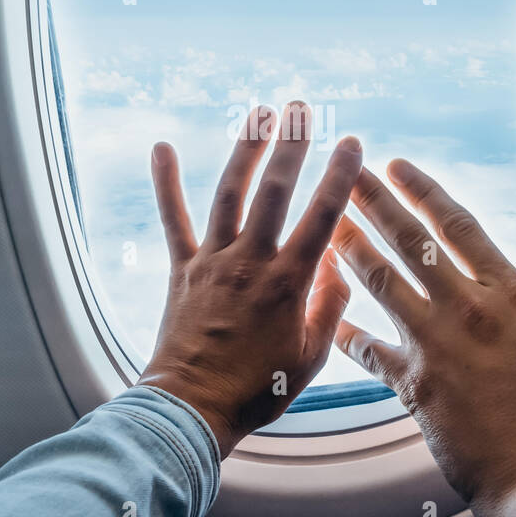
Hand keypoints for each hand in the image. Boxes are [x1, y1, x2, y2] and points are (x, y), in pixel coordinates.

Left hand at [138, 103, 362, 458]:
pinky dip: (166, 182)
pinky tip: (162, 146)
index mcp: (289, 284)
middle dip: (291, 145)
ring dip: (244, 149)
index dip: (339, 177)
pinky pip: (172, 219)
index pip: (321, 218)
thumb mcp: (311, 356)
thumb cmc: (258, 390)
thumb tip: (340, 266)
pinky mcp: (181, 269)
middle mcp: (251, 263)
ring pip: (229, 194)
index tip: (352, 143)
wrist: (193, 408)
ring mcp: (213, 262)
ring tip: (259, 113)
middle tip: (302, 108)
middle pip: (274, 192)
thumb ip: (330, 307)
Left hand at [332, 159, 515, 516]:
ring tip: (328, 226)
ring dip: (351, 250)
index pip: (458, 226)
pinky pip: (370, 353)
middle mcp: (468, 310)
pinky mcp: (415, 386)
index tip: (398, 167)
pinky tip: (333, 321)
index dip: (423, 191)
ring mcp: (437, 346)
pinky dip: (348, 335)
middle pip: (409, 241)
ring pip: (382, 283)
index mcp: (512, 295)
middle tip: (346, 175)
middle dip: (373, 202)